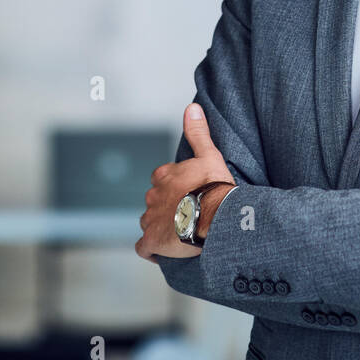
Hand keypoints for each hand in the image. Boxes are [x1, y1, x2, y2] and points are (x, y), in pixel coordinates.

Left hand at [135, 103, 235, 263]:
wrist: (216, 217)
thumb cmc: (215, 187)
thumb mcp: (209, 155)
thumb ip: (198, 133)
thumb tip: (192, 108)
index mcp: (165, 176)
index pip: (161, 179)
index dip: (173, 187)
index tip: (187, 194)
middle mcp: (153, 196)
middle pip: (154, 201)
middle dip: (165, 208)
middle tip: (186, 215)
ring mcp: (150, 219)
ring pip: (148, 222)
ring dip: (159, 227)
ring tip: (179, 234)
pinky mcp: (152, 241)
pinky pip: (143, 248)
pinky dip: (150, 250)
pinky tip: (162, 252)